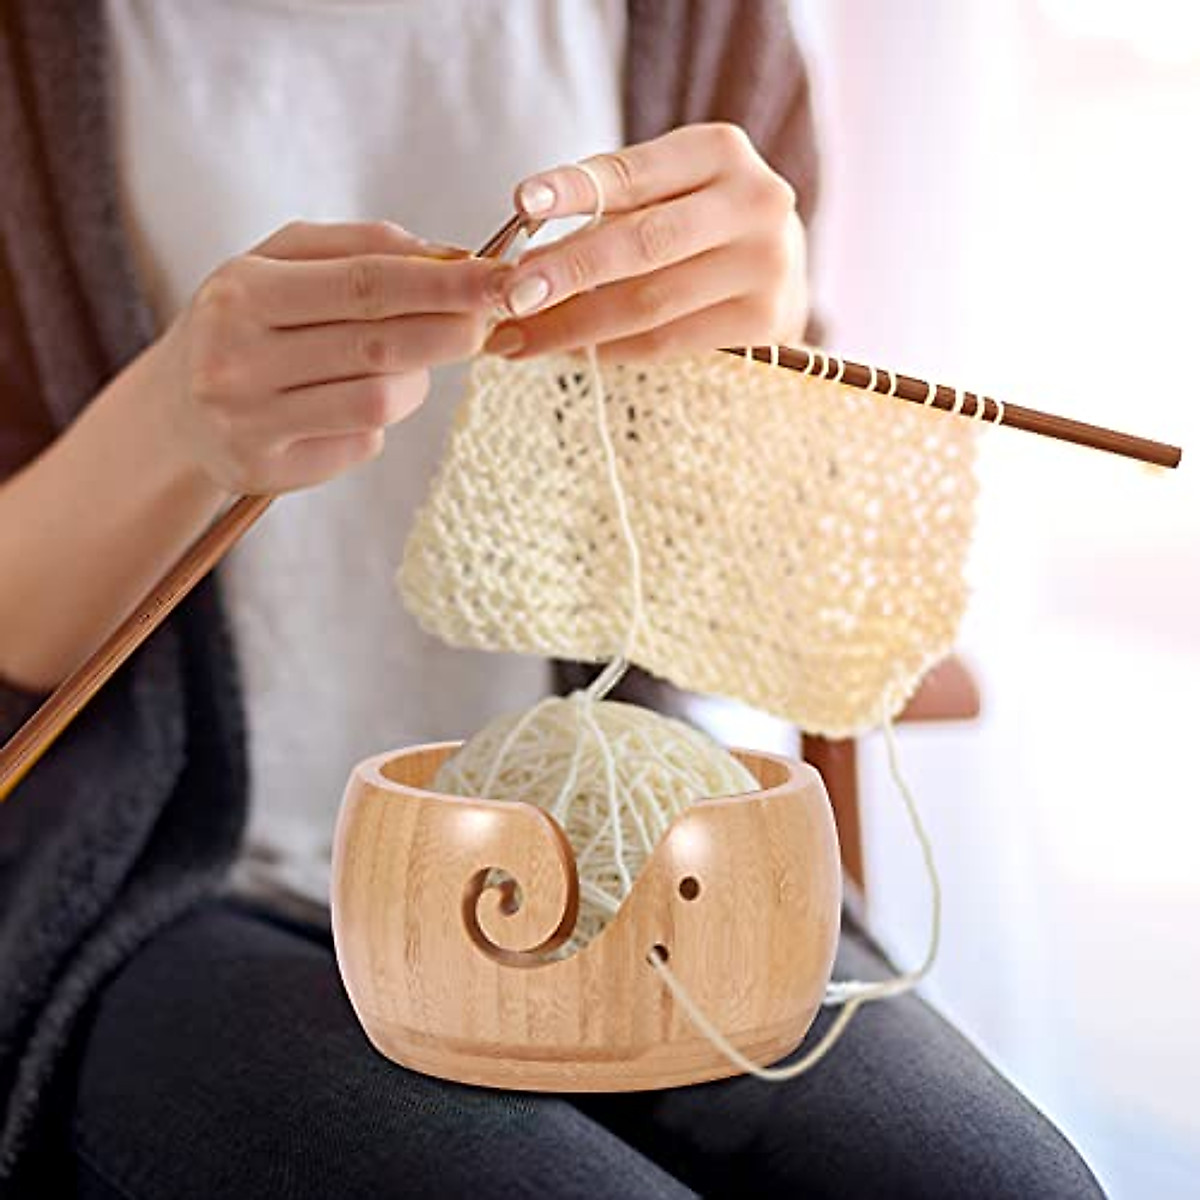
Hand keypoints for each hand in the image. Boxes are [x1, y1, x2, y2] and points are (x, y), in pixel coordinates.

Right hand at [155, 221, 506, 492]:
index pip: (365, 283)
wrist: (175, 408)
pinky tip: (353, 403)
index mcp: (243, 292)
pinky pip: (361, 442)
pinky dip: (376, 420)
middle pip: (379, 345)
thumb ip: (360, 246)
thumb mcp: (280, 263)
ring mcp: (251, 422)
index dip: (441, 282)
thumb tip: (447, 254)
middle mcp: (238, 359)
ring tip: (409, 362)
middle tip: (492, 316)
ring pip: (379, 401)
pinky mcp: (270, 471)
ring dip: (416, 379)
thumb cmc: (246, 321)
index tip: (498, 277)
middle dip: (452, 328)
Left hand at [482, 123, 807, 362]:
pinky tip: (564, 351)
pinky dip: (607, 350)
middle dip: (568, 272)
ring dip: (574, 324)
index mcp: (720, 152)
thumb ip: (613, 206)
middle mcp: (754, 204)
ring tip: (518, 336)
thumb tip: (527, 250)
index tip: (521, 203)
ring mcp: (765, 267)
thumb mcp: (667, 188)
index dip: (574, 188)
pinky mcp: (763, 324)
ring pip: (650, 303)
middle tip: (509, 294)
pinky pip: (665, 343)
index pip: (633, 173)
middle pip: (644, 243)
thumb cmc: (699, 221)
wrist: (782, 269)